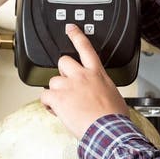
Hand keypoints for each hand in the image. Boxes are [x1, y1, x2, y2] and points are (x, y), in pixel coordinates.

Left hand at [40, 24, 129, 139]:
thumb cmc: (114, 117)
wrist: (109, 130)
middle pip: (64, 61)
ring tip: (65, 105)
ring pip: (53, 81)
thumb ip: (102, 88)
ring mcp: (69, 86)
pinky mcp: (58, 98)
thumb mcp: (114, 95)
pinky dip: (48, 104)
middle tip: (67, 85)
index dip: (76, 35)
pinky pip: (45, 96)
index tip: (70, 28)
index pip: (85, 48)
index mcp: (97, 74)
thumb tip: (100, 93)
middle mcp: (81, 76)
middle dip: (63, 72)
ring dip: (56, 92)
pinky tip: (56, 110)